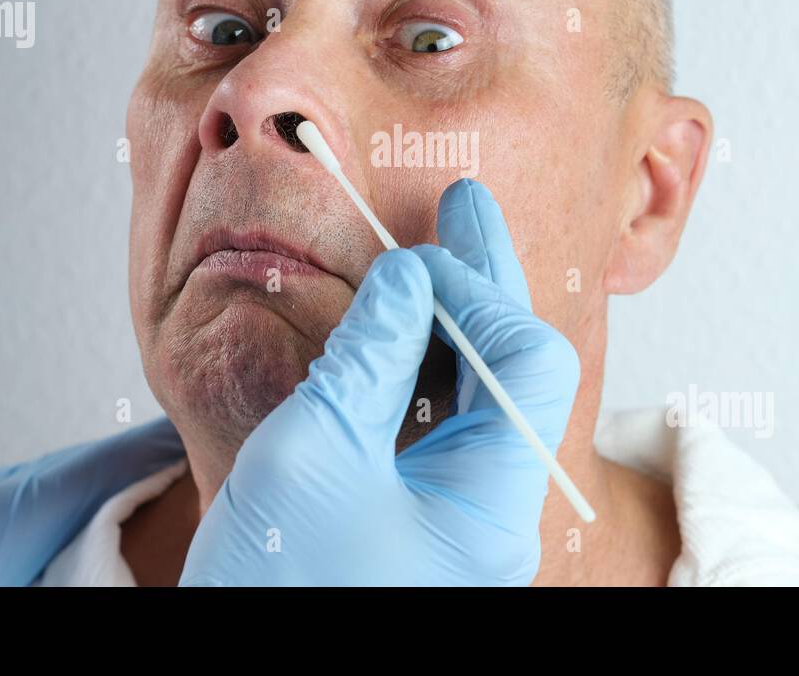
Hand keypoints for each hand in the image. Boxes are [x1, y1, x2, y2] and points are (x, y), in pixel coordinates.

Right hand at [179, 178, 580, 585]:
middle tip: (460, 207)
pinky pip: (436, 432)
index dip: (479, 291)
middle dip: (481, 286)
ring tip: (428, 253)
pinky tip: (395, 330)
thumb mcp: (313, 455)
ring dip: (448, 323)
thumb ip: (369, 356)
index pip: (525, 362)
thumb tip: (407, 279)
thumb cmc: (273, 592)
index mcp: (487, 502)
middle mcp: (488, 513)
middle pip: (511, 374)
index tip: (417, 256)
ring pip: (474, 399)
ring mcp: (455, 523)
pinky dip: (418, 372)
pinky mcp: (416, 526)